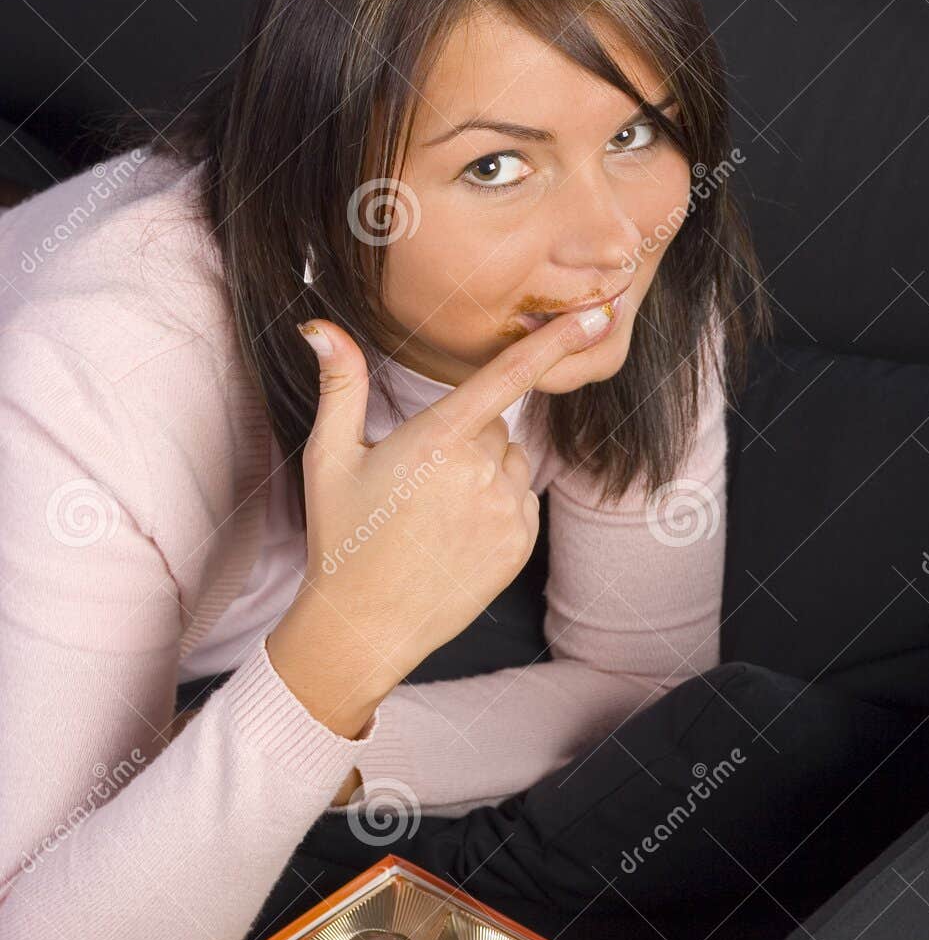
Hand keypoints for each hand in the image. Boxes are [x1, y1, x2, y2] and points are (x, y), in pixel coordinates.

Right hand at [267, 301, 616, 737]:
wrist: (365, 623)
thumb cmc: (342, 536)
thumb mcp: (328, 457)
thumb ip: (339, 385)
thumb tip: (320, 327)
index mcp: (436, 441)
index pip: (508, 375)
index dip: (555, 341)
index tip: (597, 316)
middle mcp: (480, 472)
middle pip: (495, 425)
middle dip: (466, 438)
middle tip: (418, 481)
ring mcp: (506, 511)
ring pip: (511, 462)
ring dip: (485, 472)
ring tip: (436, 512)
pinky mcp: (520, 544)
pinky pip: (523, 500)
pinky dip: (499, 506)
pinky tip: (456, 533)